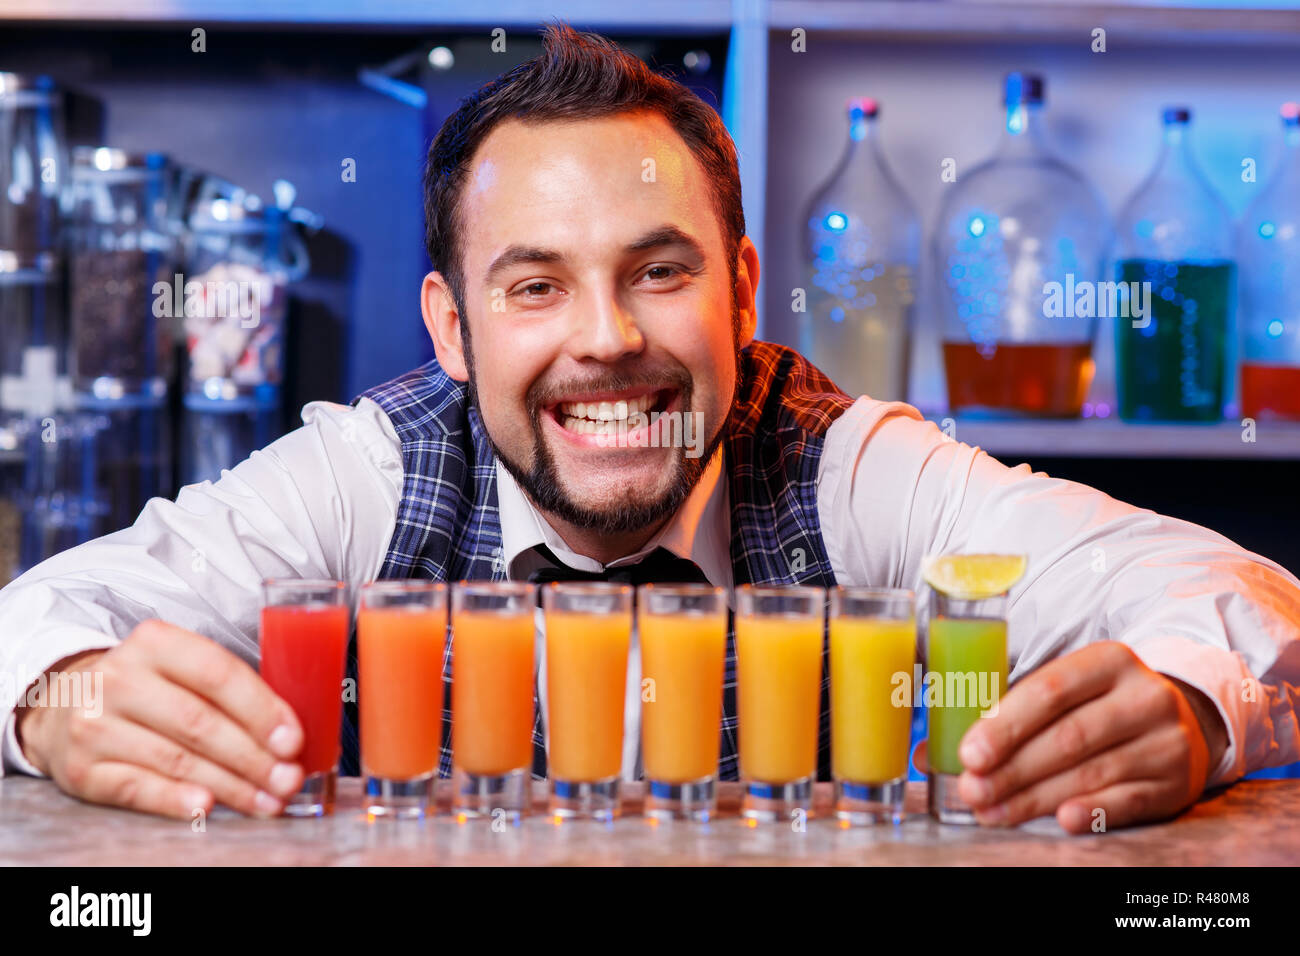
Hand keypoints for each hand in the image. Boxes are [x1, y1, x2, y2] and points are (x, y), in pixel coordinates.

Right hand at [15, 620, 304, 819]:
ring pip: (176, 759)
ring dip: (229, 786)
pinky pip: (136, 787)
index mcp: (156, 642)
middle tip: (287, 779)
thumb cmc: (148, 687)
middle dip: (253, 757)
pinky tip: (206, 807)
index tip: (293, 741)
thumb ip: (231, 691)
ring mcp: (95, 724)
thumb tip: (289, 735)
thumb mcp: (181, 668)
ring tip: (266, 801)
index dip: (262, 710)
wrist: (67, 704)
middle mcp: (120, 679)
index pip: (219, 674)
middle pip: (200, 723)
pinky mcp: (81, 769)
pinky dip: (174, 799)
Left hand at [952, 641, 1225, 833]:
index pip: (1051, 690)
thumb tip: (927, 755)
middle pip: (1069, 736)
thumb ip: (1005, 715)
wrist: (1182, 722)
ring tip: (993, 811)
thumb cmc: (1099, 705)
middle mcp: (1143, 696)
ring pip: (1092, 772)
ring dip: (1036, 797)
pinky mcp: (1176, 782)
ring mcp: (1165, 740)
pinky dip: (1093, 812)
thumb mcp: (1067, 692)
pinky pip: (1130, 801)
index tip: (969, 754)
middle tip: (972, 790)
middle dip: (1013, 768)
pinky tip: (1060, 820)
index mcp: (1108, 660)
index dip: (1006, 724)